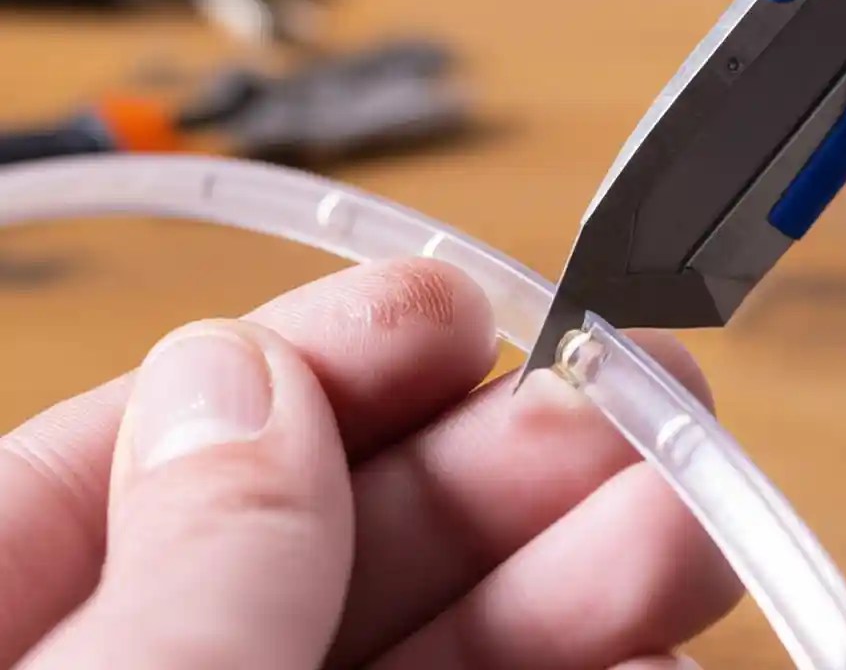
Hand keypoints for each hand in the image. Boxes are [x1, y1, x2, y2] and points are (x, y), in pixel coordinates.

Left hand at [1, 259, 741, 668]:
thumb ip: (187, 570)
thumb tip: (243, 375)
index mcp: (25, 634)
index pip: (158, 451)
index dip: (319, 359)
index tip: (450, 306)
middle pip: (336, 544)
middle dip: (500, 463)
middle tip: (632, 393)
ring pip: (445, 641)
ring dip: (577, 566)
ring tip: (684, 506)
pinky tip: (649, 656)